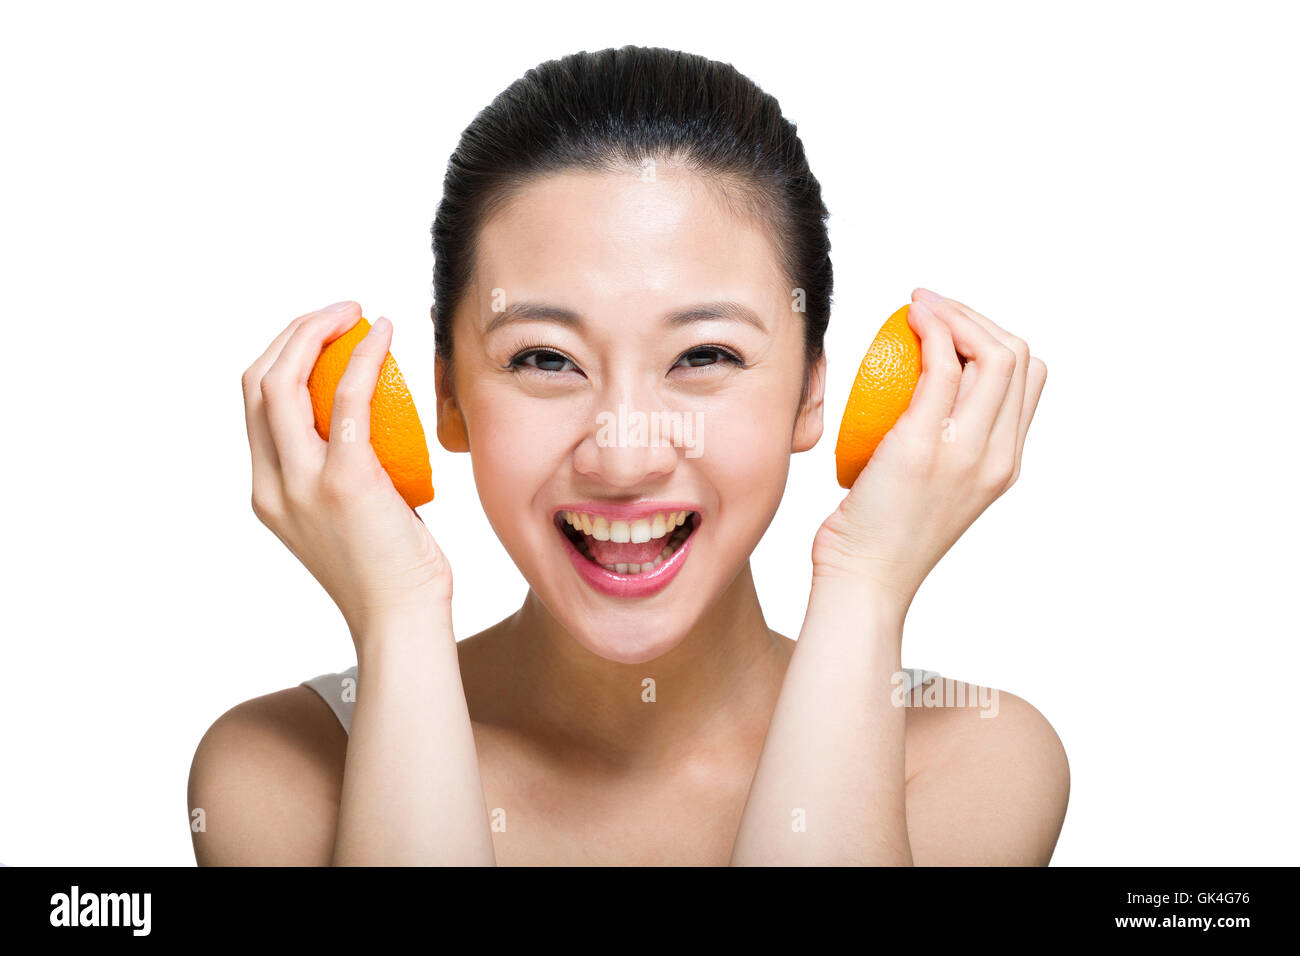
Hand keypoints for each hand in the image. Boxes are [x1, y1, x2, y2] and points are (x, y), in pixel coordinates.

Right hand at [241, 301, 451, 641]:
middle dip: (293, 332)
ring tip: (356, 314)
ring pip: (284, 382)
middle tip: (340, 313)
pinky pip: (347, 400)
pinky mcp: (344, 482)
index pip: (254, 404)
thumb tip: (373, 429)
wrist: (401, 621)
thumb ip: (342, 474)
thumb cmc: (390, 572)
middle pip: (259, 382)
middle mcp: (272, 484)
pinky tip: (383, 334)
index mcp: (266, 491)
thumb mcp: (347, 516)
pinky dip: (362, 357)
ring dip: (316, 332)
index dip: (281, 356)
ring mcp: (302, 483)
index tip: (320, 335)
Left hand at [812, 289, 1046, 613]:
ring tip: (917, 306)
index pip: (1028, 379)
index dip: (995, 340)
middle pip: (1018, 357)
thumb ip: (939, 449)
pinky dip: (931, 329)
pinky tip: (908, 321)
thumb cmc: (881, 534)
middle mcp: (998, 456)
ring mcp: (966, 451)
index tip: (951, 330)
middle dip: (977, 316)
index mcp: (1006, 464)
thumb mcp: (929, 486)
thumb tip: (916, 403)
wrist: (864, 580)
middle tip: (930, 306)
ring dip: (955, 313)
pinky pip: (941, 366)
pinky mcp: (924, 446)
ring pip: (992, 353)